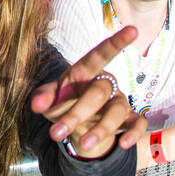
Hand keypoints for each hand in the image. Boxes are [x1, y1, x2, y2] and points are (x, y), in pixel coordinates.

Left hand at [30, 26, 146, 156]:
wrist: (77, 125)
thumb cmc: (64, 102)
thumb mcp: (50, 98)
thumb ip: (43, 97)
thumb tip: (36, 104)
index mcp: (87, 71)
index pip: (101, 54)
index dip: (115, 43)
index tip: (133, 30)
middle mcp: (106, 83)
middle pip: (99, 92)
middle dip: (77, 113)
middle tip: (56, 133)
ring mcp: (119, 101)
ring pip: (118, 111)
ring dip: (101, 129)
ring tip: (84, 145)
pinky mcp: (128, 119)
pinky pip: (138, 124)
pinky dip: (133, 134)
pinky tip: (123, 143)